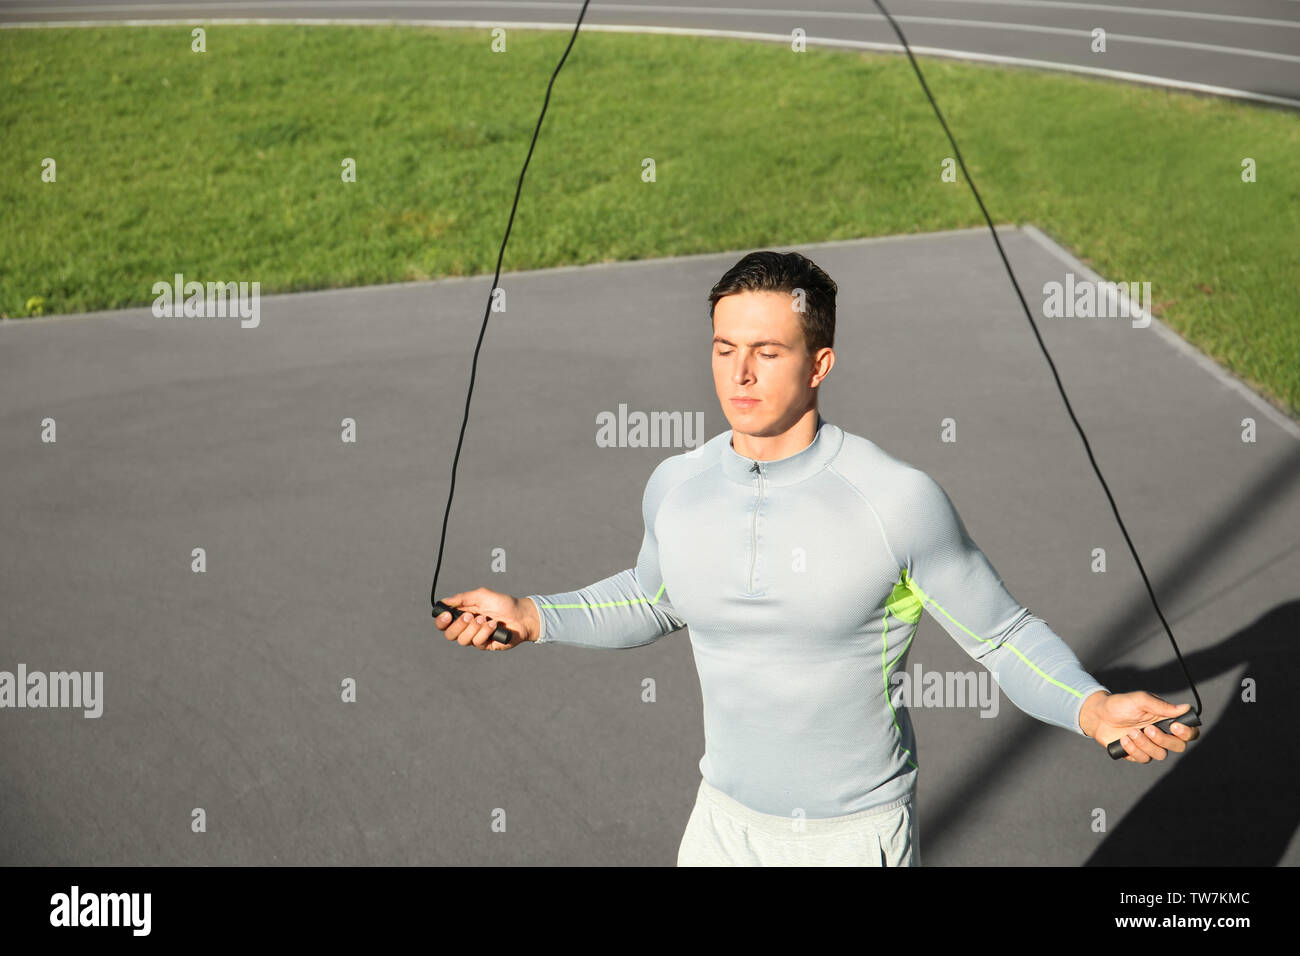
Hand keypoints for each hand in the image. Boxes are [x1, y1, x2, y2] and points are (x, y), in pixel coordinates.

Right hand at [433, 588, 539, 649]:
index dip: (441, 621)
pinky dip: (486, 632)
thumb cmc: (503, 604)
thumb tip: (444, 601)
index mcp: (462, 615)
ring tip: (486, 619)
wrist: (521, 615)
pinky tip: (494, 625)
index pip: (444, 623)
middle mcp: (466, 627)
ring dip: (474, 628)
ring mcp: (475, 637)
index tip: (447, 615)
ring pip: (463, 640)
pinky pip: (477, 642)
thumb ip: (462, 598)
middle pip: (449, 634)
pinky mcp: (484, 645)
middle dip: (458, 625)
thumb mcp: (482, 595)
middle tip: (470, 616)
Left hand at [1080, 690, 1199, 761]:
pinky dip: (1133, 749)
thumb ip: (1162, 706)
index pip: (1189, 732)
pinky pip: (1143, 759)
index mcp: (1167, 721)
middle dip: (1164, 740)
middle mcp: (1162, 735)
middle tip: (1148, 729)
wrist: (1098, 715)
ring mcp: (1149, 746)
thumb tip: (1186, 707)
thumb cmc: (1121, 704)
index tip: (1175, 726)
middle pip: (1178, 746)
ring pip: (1160, 755)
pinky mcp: (1137, 754)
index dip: (1188, 733)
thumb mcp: (1140, 700)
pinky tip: (1123, 739)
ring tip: (1130, 732)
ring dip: (1145, 744)